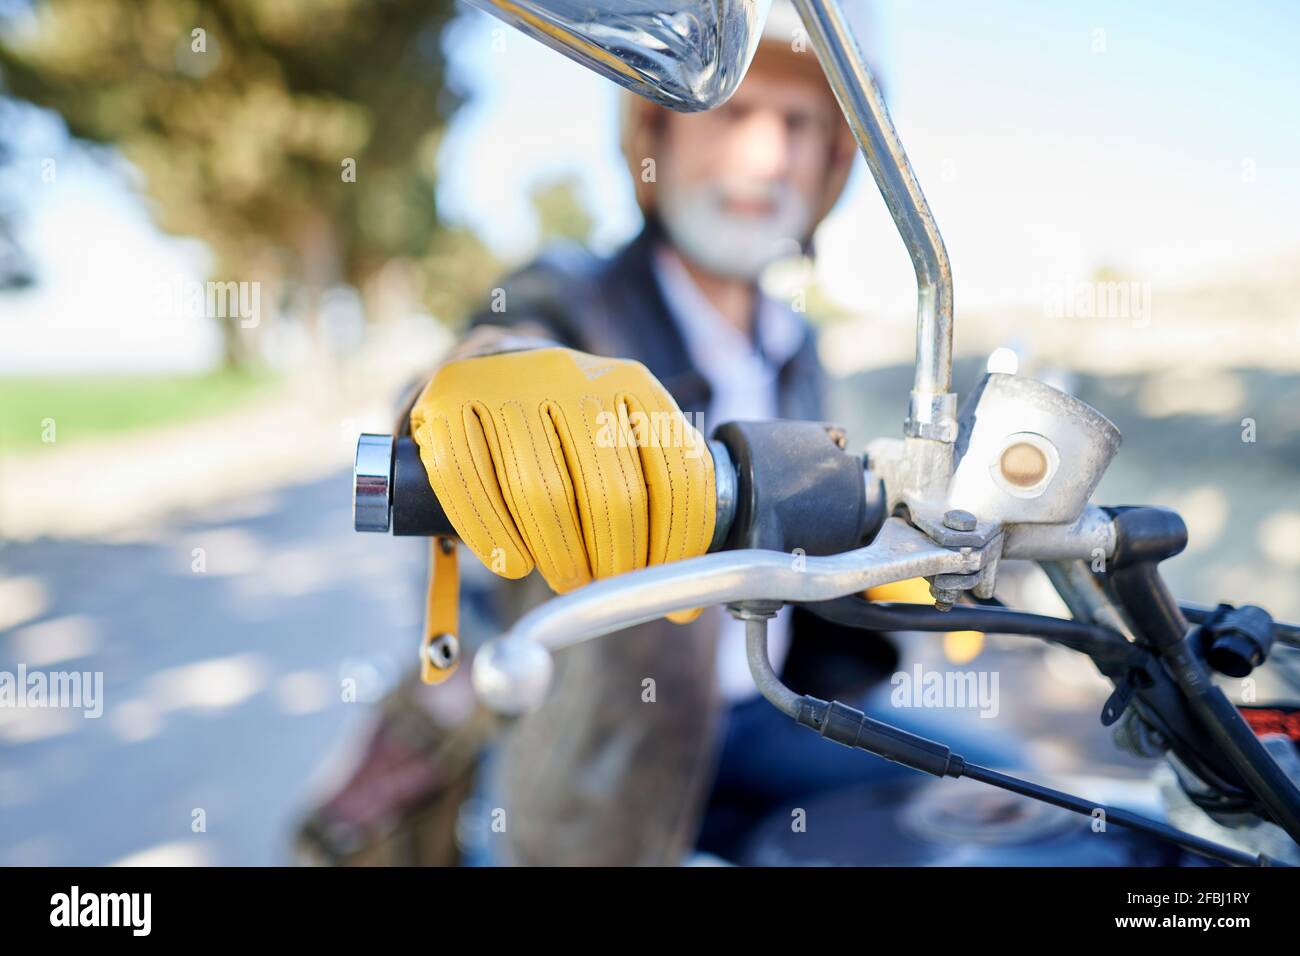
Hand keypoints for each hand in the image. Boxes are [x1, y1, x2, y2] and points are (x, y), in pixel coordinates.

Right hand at [409, 347, 714, 595]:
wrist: (484, 370)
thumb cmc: (562, 432)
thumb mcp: (618, 439)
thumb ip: (656, 491)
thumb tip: (684, 590)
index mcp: (632, 384)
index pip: (676, 475)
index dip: (678, 545)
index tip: (672, 593)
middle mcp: (574, 376)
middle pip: (610, 492)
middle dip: (616, 560)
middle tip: (606, 586)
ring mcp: (508, 382)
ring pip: (540, 492)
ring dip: (559, 555)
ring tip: (567, 579)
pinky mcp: (451, 397)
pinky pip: (470, 481)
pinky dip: (492, 535)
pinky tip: (511, 562)